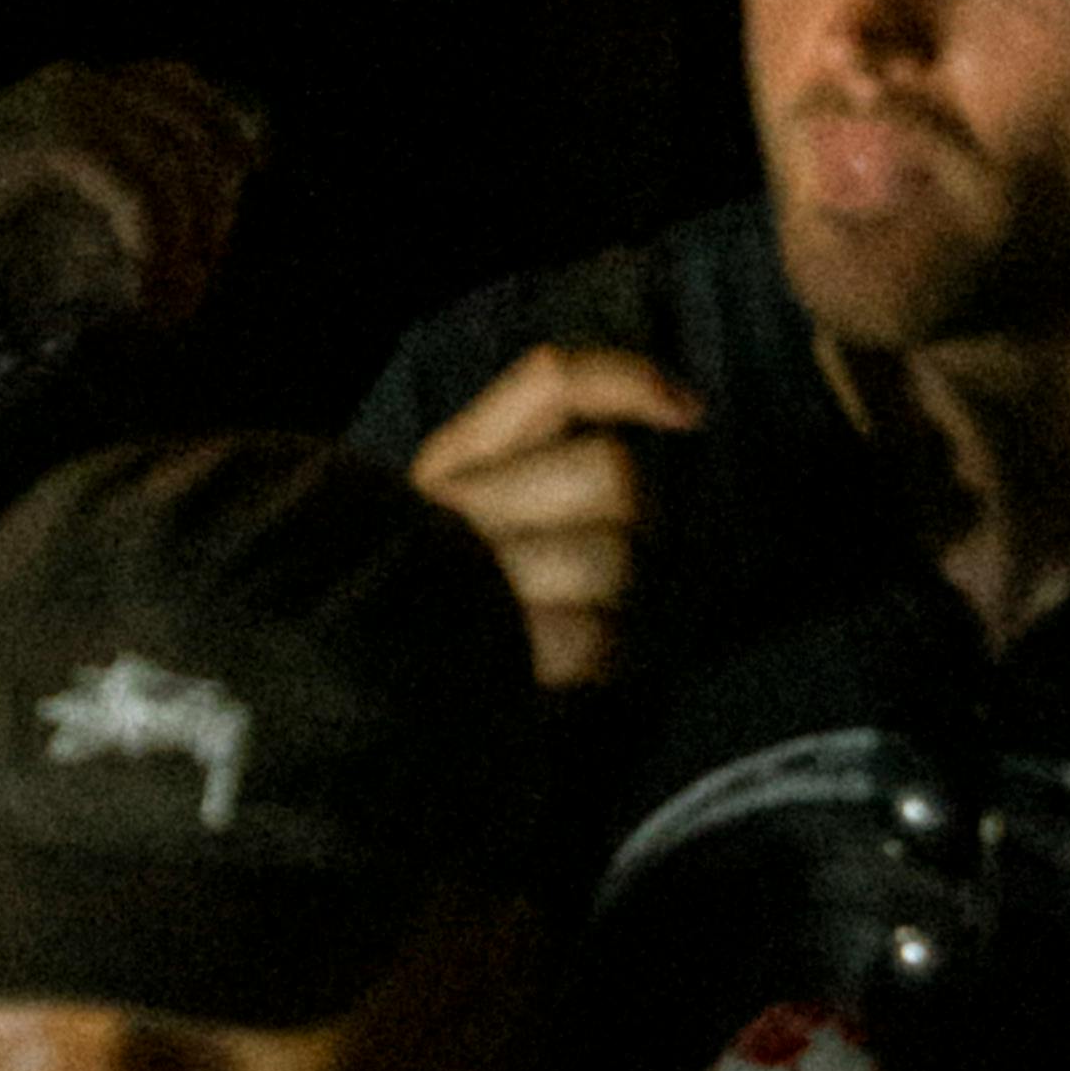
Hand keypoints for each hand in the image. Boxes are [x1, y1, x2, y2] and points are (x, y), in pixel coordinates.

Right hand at [0, 57, 265, 327]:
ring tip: (169, 307)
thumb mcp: (38, 196)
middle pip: (193, 134)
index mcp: (78, 83)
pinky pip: (136, 198)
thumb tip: (173, 235)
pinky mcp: (52, 145)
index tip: (243, 187)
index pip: (182, 83)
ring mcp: (68, 107)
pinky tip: (143, 294)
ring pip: (173, 172)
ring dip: (185, 248)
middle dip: (212, 212)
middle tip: (198, 282)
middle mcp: (82, 82)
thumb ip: (95, 192)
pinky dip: (151, 250)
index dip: (225, 128)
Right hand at [406, 339, 702, 688]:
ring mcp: (479, 580)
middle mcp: (458, 507)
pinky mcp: (502, 653)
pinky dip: (602, 650)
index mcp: (452, 460)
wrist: (379, 689)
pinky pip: (597, 637)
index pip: (551, 384)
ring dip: (618, 592)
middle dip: (635, 516)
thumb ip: (550, 433)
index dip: (630, 381)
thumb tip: (683, 407)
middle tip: (606, 551)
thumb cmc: (453, 589)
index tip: (689, 411)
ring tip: (577, 610)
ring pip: (613, 556)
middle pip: (611, 472)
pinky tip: (572, 654)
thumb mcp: (480, 497)